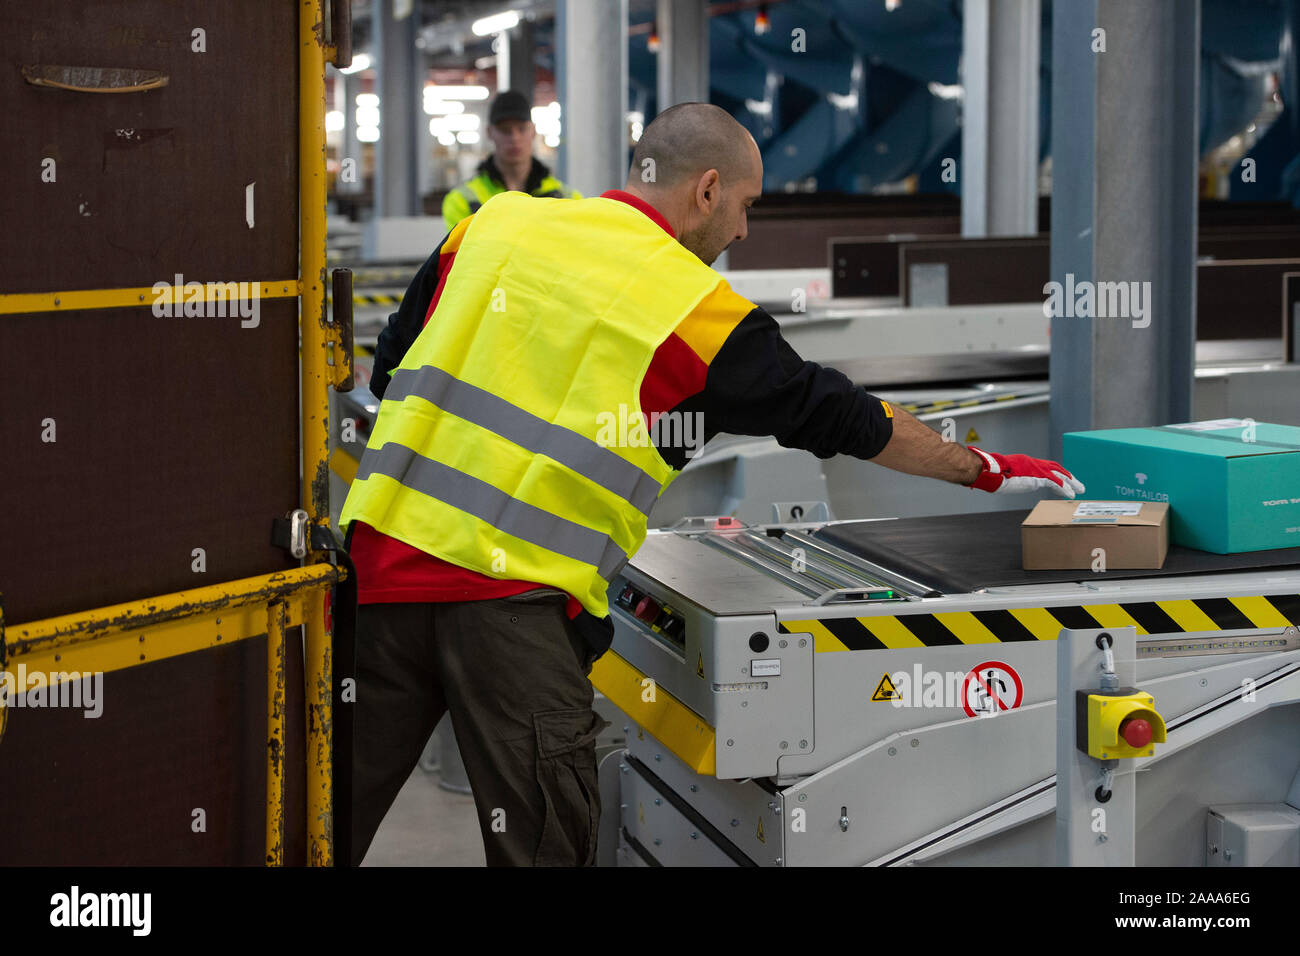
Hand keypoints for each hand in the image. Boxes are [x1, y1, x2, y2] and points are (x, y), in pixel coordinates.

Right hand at [966, 446, 1084, 497]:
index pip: (1046, 467)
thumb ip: (1012, 477)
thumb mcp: (1005, 474)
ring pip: (1060, 475)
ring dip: (1071, 483)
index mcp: (1027, 463)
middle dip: (1069, 477)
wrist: (992, 471)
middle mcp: (1034, 464)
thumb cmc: (992, 473)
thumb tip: (1007, 481)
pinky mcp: (1038, 476)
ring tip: (1080, 490)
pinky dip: (1064, 489)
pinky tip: (1070, 495)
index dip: (1057, 473)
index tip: (1065, 479)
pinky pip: (1055, 483)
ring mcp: (1037, 469)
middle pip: (1056, 468)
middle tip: (1079, 485)